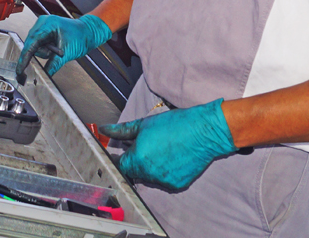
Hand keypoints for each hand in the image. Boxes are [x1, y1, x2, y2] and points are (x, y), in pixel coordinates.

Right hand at [16, 14, 112, 77]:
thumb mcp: (66, 53)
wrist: (89, 32)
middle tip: (54, 55)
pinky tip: (55, 49)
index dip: (24, 58)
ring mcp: (42, 26)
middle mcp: (42, 23)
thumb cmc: (81, 36)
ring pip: (35, 46)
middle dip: (41, 53)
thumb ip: (53, 64)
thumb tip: (44, 75)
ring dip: (46, 52)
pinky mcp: (44, 31)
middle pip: (31, 44)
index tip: (20, 70)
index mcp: (47, 24)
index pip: (31, 43)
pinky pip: (39, 44)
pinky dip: (46, 50)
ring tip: (59, 50)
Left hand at [99, 99, 236, 190]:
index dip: (120, 158)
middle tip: (148, 146)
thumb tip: (104, 129)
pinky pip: (164, 181)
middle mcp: (149, 174)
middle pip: (134, 172)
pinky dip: (165, 172)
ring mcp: (164, 181)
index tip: (123, 152)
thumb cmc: (175, 124)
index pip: (120, 165)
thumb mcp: (144, 124)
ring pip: (149, 177)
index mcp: (138, 158)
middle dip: (137, 161)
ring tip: (162, 150)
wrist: (204, 132)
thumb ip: (122, 131)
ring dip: (151, 167)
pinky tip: (172, 158)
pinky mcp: (177, 185)